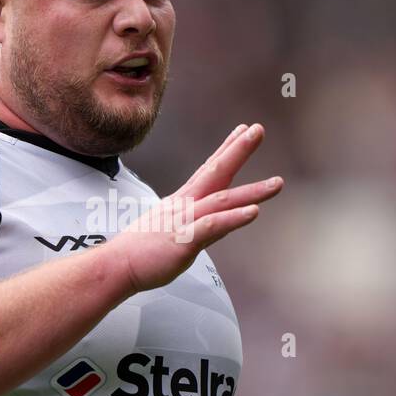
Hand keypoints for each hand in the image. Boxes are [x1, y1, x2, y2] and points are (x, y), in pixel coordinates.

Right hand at [105, 123, 282, 293]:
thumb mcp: (176, 229)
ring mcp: (185, 221)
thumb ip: (203, 224)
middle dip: (239, 150)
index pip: (209, 169)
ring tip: (276, 183)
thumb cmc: (144, 249)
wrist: (118, 265)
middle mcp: (186, 205)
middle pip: (216, 172)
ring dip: (252, 191)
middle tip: (258, 130)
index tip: (244, 130)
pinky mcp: (184, 241)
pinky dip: (234, 218)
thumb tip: (222, 222)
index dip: (228, 148)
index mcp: (184, 201)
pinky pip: (213, 226)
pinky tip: (254, 212)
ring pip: (222, 200)